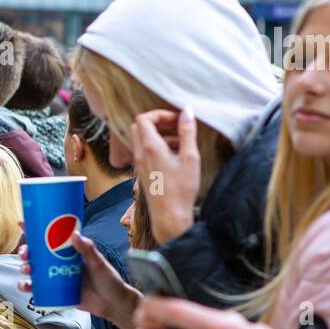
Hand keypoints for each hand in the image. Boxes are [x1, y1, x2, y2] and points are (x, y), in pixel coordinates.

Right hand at [17, 220, 140, 328]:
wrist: (113, 304)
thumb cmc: (109, 280)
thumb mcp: (99, 263)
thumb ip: (88, 249)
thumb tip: (74, 234)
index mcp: (70, 252)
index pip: (49, 237)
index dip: (34, 230)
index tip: (22, 223)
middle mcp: (60, 263)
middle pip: (37, 254)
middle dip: (26, 252)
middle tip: (25, 254)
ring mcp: (57, 278)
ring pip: (35, 270)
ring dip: (26, 268)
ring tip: (27, 270)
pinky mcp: (56, 293)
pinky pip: (38, 289)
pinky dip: (28, 287)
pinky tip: (25, 286)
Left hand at [132, 108, 199, 243]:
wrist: (169, 217)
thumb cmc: (181, 189)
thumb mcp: (190, 157)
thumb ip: (187, 132)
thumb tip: (187, 111)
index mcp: (149, 147)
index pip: (143, 118)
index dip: (160, 114)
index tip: (177, 119)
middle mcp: (140, 154)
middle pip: (140, 127)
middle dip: (158, 123)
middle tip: (177, 127)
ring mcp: (139, 164)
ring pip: (142, 140)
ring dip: (160, 136)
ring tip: (182, 143)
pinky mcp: (142, 173)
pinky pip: (145, 152)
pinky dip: (158, 147)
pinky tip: (176, 156)